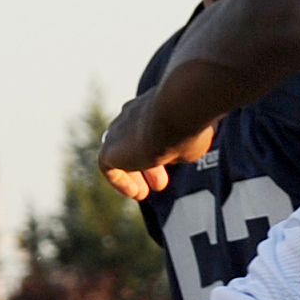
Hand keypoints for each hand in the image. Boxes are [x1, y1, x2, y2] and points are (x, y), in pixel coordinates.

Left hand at [98, 98, 214, 201]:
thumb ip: (181, 146)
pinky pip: (109, 168)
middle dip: (148, 163)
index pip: (148, 126)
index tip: (170, 162)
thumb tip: (180, 155)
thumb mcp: (190, 139)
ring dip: (135, 173)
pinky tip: (135, 192)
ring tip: (144, 193)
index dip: (158, 147)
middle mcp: (132, 114)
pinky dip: (121, 180)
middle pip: (134, 141)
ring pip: (123, 153)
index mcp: (151, 105)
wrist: (174, 114)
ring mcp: (118, 130)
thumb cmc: (189, 125)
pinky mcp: (109, 149)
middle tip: (160, 183)